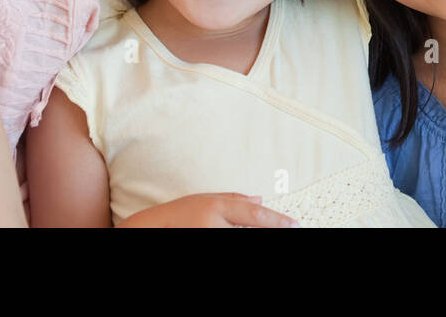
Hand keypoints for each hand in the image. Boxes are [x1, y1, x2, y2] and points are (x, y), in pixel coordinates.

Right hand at [117, 193, 298, 227]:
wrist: (151, 227)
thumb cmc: (179, 213)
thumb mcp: (205, 199)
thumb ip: (234, 199)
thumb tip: (261, 199)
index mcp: (217, 206)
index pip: (255, 215)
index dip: (277, 221)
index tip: (295, 225)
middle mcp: (214, 223)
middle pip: (249, 231)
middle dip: (271, 230)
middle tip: (291, 230)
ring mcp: (208, 236)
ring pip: (239, 238)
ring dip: (250, 234)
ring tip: (262, 232)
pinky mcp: (205, 245)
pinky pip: (229, 245)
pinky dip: (238, 239)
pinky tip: (243, 236)